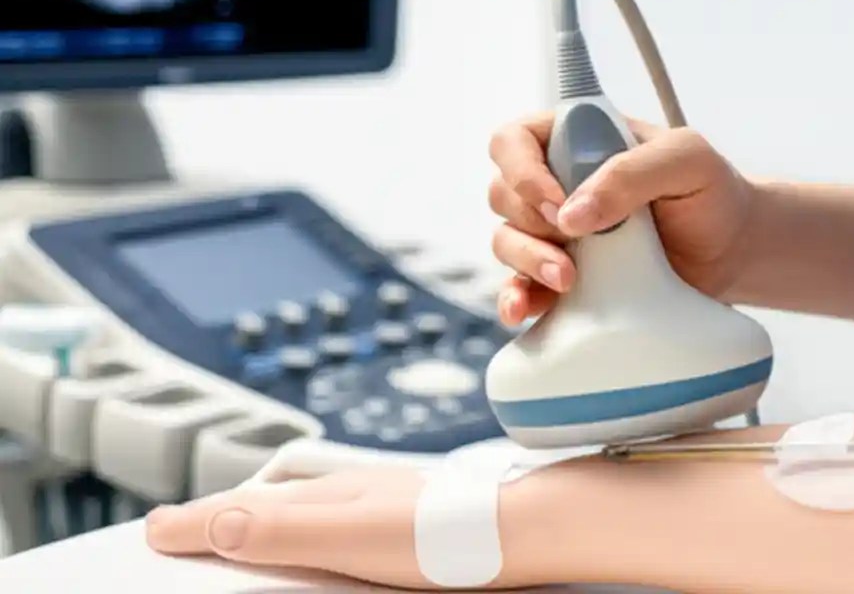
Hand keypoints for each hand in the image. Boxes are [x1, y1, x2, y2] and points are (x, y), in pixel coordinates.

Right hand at [146, 468, 435, 589]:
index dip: (194, 522)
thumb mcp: (346, 536)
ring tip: (238, 530)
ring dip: (263, 518)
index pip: (240, 507)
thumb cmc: (438, 538)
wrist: (519, 533)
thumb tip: (207, 519)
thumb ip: (280, 527)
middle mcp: (348, 491)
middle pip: (267, 502)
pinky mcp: (404, 522)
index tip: (154, 532)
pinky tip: (323, 541)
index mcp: (324, 494)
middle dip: (222, 516)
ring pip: (303, 507)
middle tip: (183, 529)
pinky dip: (306, 527)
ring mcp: (379, 503)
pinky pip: (337, 519)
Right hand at [487, 113, 755, 325]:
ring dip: (527, 261)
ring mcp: (556, 235)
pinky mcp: (562, 279)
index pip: (514, 141)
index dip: (522, 170)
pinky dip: (515, 299)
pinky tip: (524, 310)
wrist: (734, 253)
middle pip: (503, 194)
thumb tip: (571, 214)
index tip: (557, 199)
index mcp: (575, 140)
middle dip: (531, 220)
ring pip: (506, 241)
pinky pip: (520, 288)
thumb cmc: (712, 193)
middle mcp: (556, 184)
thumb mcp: (685, 160)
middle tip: (575, 237)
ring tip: (569, 280)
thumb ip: (629, 172)